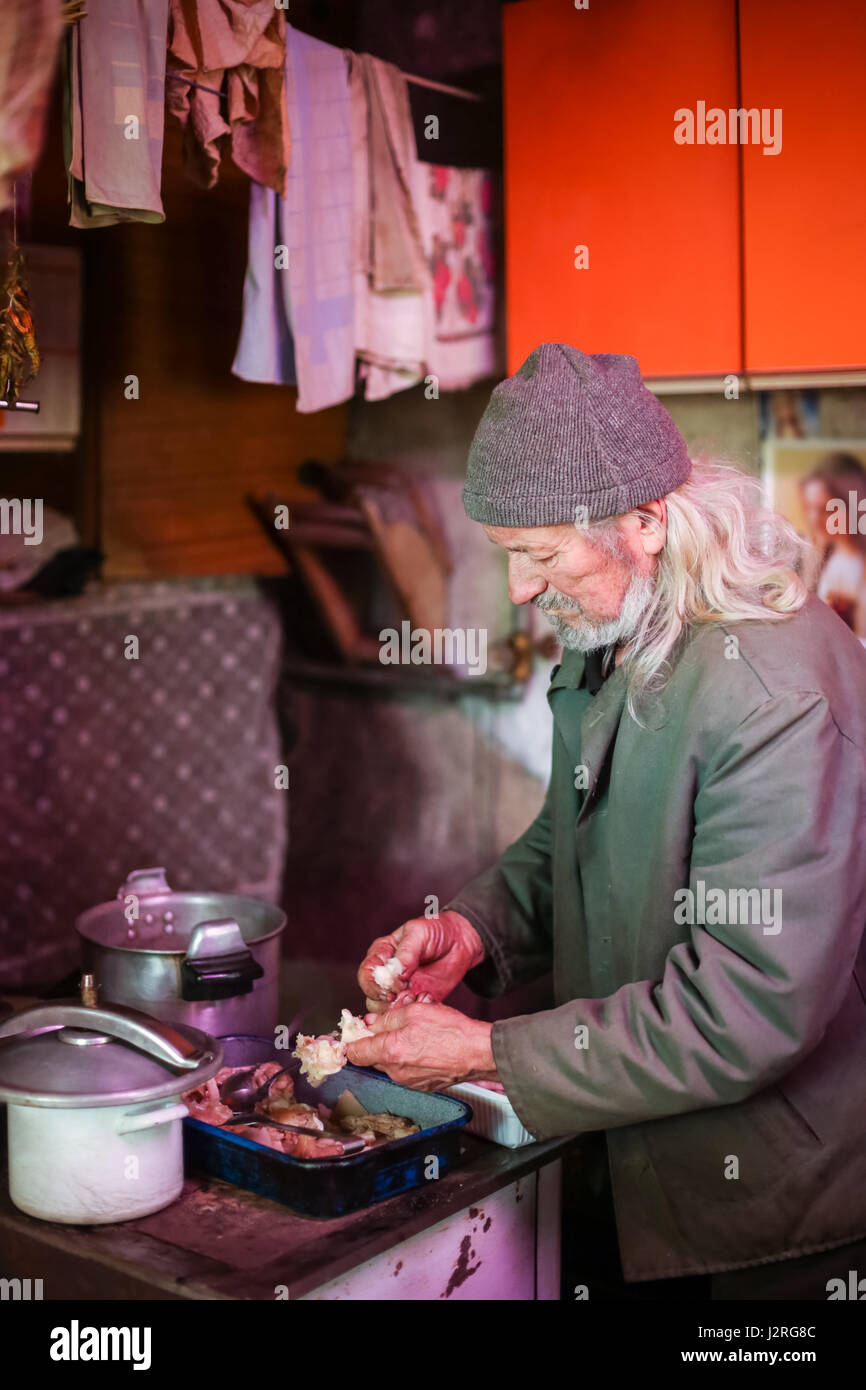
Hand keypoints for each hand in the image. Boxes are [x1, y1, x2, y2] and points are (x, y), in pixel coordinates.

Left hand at [345, 1001, 496, 1090]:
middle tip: (389, 1025)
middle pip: (372, 1059)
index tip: (355, 1032)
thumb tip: (369, 1023)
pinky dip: (409, 1060)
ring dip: (394, 1051)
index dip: (353, 1040)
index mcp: (389, 1052)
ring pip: (390, 1065)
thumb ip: (386, 1018)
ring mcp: (409, 1082)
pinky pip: (406, 1072)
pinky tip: (424, 1047)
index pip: (354, 1053)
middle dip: (376, 1043)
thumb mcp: (415, 1012)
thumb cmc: (451, 1031)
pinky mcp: (422, 1087)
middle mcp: (396, 1072)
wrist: (478, 1053)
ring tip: (413, 1035)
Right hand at [357, 910, 483, 1011]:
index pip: (366, 974)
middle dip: (388, 1000)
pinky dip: (416, 1012)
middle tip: (408, 993)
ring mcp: (400, 990)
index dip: (375, 983)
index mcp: (381, 955)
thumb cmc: (436, 931)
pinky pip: (407, 1015)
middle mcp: (386, 974)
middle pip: (372, 996)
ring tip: (420, 996)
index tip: (393, 985)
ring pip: (386, 1010)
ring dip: (401, 1008)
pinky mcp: (415, 1001)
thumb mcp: (419, 933)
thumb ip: (406, 951)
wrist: (460, 943)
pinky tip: (429, 999)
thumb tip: (396, 972)